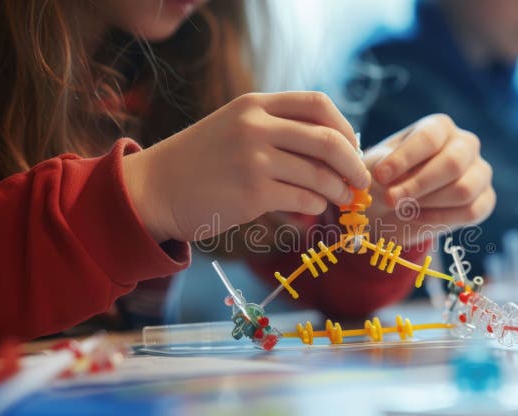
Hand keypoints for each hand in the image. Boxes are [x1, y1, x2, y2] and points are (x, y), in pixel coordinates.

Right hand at [123, 92, 370, 241]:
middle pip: (329, 140)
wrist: (156, 189)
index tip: (352, 148)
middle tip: (362, 182)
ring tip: (340, 199)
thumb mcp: (236, 127)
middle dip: (354, 163)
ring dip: (338, 191)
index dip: (345, 128)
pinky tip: (312, 209)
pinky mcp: (252, 193)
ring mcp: (254, 159)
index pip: (319, 104)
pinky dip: (316, 206)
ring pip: (320, 174)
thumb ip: (278, 128)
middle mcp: (256, 126)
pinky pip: (304, 199)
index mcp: (255, 104)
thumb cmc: (201, 162)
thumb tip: (335, 148)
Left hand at [364, 114, 494, 246]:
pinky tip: (417, 218)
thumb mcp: (378, 169)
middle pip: (452, 163)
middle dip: (418, 185)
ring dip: (428, 203)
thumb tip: (385, 179)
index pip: (429, 137)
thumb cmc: (387, 180)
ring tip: (403, 208)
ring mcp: (480, 172)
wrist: (395, 207)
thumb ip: (383, 170)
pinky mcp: (485, 199)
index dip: (404, 158)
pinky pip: (471, 211)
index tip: (379, 176)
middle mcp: (465, 144)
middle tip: (390, 199)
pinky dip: (440, 219)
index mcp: (440, 127)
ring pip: (463, 190)